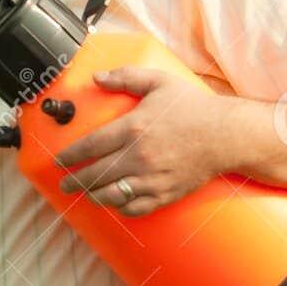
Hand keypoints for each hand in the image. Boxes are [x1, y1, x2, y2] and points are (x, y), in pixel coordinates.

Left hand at [54, 66, 225, 216]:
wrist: (227, 135)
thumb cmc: (193, 108)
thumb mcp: (159, 82)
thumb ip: (126, 77)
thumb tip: (97, 78)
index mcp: (134, 128)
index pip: (90, 146)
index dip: (70, 156)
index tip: (59, 161)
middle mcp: (139, 156)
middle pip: (95, 175)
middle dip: (75, 181)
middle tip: (64, 183)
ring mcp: (152, 178)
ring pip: (112, 195)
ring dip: (93, 196)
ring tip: (85, 193)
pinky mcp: (166, 193)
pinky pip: (136, 208)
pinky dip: (120, 208)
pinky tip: (114, 202)